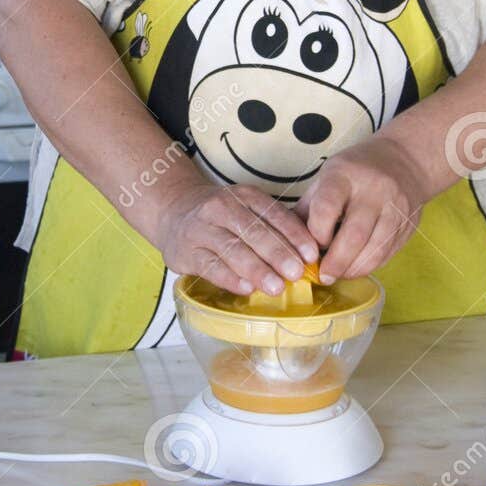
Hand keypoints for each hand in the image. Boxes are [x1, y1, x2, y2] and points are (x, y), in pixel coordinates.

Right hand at [147, 180, 317, 295]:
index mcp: (244, 196)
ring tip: (276, 287)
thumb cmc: (222, 216)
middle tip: (296, 273)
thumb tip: (307, 258)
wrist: (174, 211)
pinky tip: (246, 289)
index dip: (293, 234)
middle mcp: (221, 208)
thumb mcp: (246, 209)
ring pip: (232, 249)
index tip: (311, 254)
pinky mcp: (186, 252)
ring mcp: (201, 229)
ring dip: (256, 269)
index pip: (272, 213)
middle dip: (277, 253)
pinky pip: (210, 266)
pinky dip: (229, 278)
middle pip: (252, 231)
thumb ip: (273, 227)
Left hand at [298, 136, 428, 283]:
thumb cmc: (356, 170)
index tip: (310, 248)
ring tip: (338, 275)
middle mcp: (373, 190)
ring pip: (374, 249)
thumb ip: (308, 207)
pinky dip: (370, 266)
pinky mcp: (408, 224)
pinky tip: (356, 267)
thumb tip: (287, 241)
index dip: (316, 234)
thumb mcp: (326, 177)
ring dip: (353, 269)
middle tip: (323, 276)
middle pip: (354, 235)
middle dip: (335, 262)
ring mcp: (395, 207)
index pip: (327, 208)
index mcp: (344, 175)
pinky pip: (388, 253)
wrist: (405, 160)